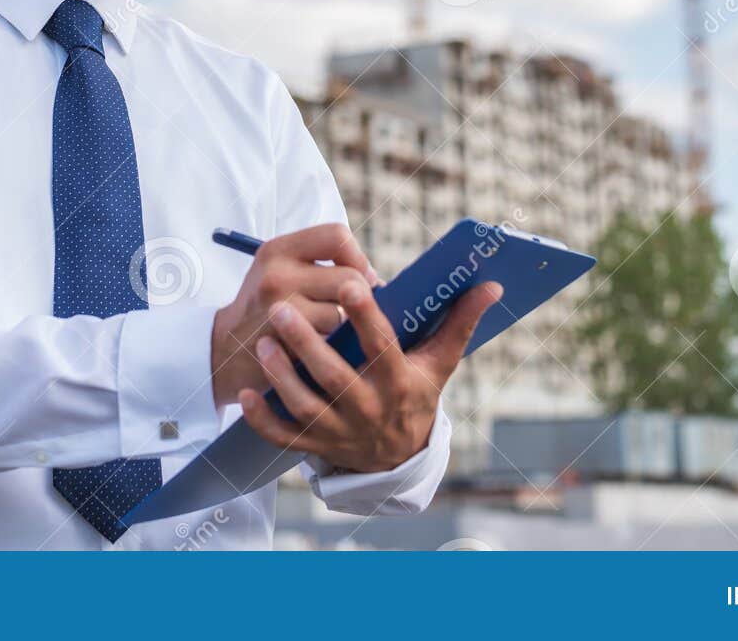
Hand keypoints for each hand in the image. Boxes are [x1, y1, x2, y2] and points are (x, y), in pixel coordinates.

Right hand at [211, 224, 382, 406]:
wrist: (223, 351)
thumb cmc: (266, 308)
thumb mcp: (280, 271)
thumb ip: (322, 265)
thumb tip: (376, 279)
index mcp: (278, 250)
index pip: (337, 236)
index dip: (357, 257)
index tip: (358, 276)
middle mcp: (276, 274)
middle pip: (349, 278)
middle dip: (359, 298)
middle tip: (353, 311)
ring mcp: (279, 310)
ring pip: (344, 314)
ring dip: (346, 327)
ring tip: (331, 332)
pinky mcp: (284, 344)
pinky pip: (331, 344)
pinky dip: (334, 349)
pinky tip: (323, 350)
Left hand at [238, 277, 503, 472]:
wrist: (399, 456)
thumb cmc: (416, 392)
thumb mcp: (440, 362)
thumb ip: (460, 322)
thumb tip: (492, 284)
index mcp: (399, 382)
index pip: (382, 347)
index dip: (367, 316)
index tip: (353, 282)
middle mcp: (369, 409)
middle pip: (335, 378)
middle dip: (307, 344)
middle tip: (280, 308)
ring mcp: (341, 431)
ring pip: (306, 406)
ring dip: (281, 377)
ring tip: (262, 342)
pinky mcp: (316, 446)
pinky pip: (285, 438)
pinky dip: (264, 420)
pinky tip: (244, 395)